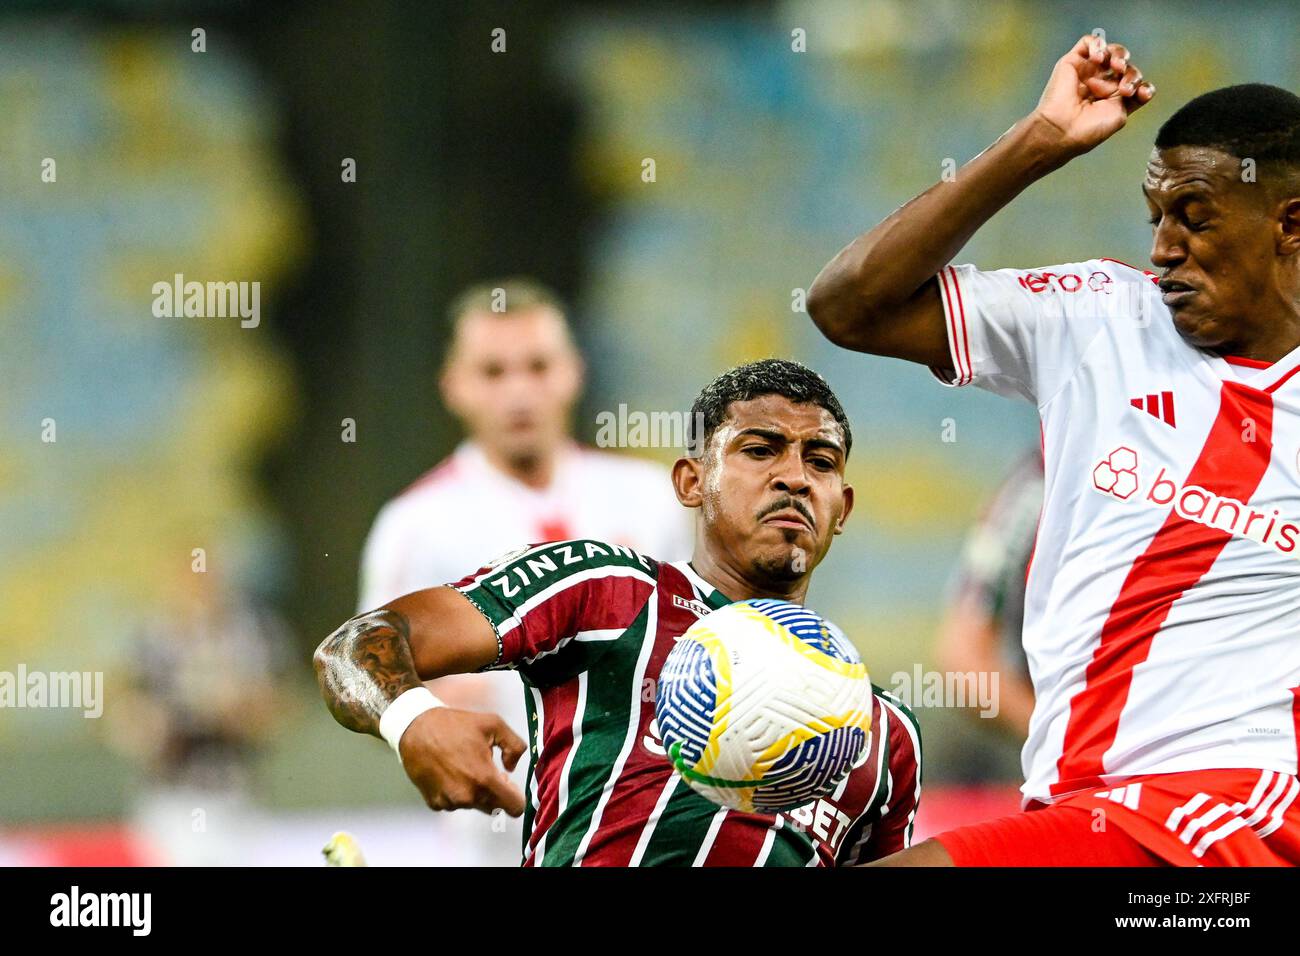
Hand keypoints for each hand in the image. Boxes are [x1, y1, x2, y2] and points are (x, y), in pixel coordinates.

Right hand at [397, 706, 527, 815]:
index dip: (516, 796)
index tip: (508, 783)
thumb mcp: (494, 724)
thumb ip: (515, 747)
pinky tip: (450, 772)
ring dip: (474, 792)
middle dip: (495, 792)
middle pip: (495, 808)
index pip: (514, 807)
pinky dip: (456, 792)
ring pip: (474, 805)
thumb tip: (511, 768)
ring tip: (463, 766)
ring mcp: (449, 802)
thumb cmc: (454, 725)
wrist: (416, 728)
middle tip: (485, 768)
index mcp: (485, 779)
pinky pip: (454, 804)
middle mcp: (467, 797)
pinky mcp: (434, 803)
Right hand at [1032, 34, 1154, 157]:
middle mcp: (1100, 83)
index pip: (1133, 82)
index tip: (1139, 94)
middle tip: (1125, 88)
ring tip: (1116, 66)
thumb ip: (1134, 98)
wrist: (1063, 129)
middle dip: (1131, 74)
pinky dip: (1098, 45)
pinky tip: (1098, 58)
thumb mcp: (1120, 114)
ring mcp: (1087, 72)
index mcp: (1111, 98)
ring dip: (1119, 56)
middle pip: (1125, 66)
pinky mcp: (1072, 62)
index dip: (1141, 85)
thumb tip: (1145, 87)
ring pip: (1111, 51)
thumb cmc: (1088, 129)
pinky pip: (1089, 42)